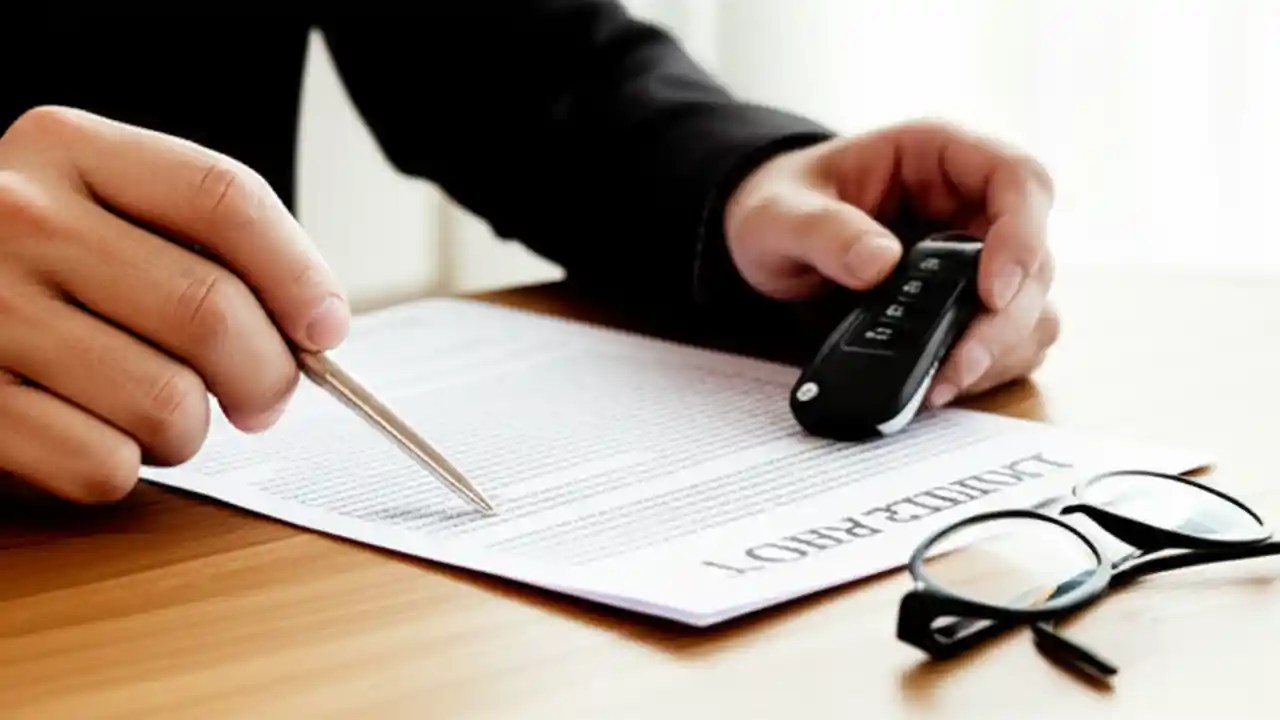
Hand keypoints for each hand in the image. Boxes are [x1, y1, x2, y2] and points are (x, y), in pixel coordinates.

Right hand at [0, 107, 348, 502]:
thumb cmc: (31, 266)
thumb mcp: (97, 210)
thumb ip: (200, 245)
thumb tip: (316, 328)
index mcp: (67, 150)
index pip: (224, 197)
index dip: (299, 273)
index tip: (327, 327)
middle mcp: (16, 217)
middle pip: (209, 309)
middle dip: (267, 375)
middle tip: (263, 398)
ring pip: (167, 402)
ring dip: (192, 430)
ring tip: (166, 415)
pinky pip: (102, 463)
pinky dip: (126, 467)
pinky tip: (101, 436)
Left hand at [723, 120, 1058, 405]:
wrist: (768, 241)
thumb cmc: (779, 205)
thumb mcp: (780, 214)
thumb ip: (824, 232)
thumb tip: (880, 263)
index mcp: (938, 157)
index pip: (1018, 179)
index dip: (1023, 236)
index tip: (993, 293)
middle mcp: (970, 204)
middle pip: (1034, 259)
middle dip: (1004, 321)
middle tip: (957, 365)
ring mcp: (975, 257)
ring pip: (1030, 307)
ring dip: (999, 352)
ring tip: (942, 383)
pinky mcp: (965, 303)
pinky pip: (1005, 339)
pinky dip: (985, 367)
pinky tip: (941, 383)